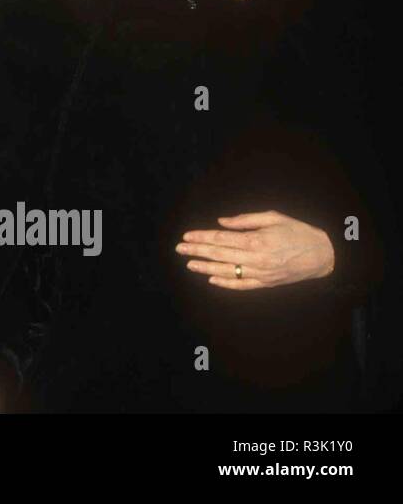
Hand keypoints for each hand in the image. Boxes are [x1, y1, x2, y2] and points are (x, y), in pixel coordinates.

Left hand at [176, 210, 334, 290]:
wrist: (324, 255)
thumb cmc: (298, 232)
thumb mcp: (273, 217)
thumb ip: (245, 220)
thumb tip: (221, 222)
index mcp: (257, 240)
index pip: (221, 239)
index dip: (202, 237)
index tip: (187, 236)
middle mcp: (256, 259)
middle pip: (220, 255)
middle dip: (198, 251)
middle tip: (179, 249)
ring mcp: (261, 273)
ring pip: (227, 272)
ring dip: (206, 268)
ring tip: (190, 264)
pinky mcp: (266, 283)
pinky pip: (242, 285)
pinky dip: (226, 283)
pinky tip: (212, 279)